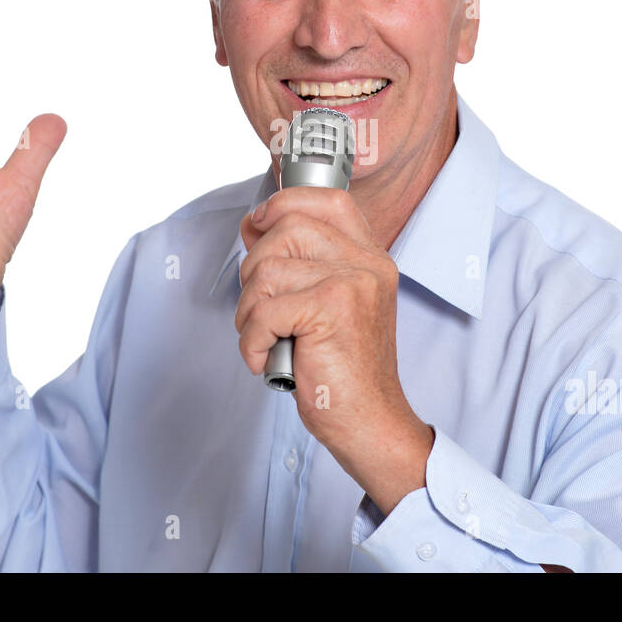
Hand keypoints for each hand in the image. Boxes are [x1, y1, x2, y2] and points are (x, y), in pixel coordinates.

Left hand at [235, 187, 432, 512]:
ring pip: (267, 270)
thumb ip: (302, 264)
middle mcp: (368, 263)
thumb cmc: (344, 371)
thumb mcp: (330, 305)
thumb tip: (254, 226)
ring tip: (266, 339)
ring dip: (249, 312)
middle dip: (254, 270)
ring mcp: (353, 283)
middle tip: (260, 311)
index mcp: (371, 257)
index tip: (257, 226)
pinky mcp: (332, 309)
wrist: (371, 422)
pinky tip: (268, 358)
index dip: (284, 203)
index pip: (329, 199)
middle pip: (287, 228)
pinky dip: (253, 340)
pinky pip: (265, 309)